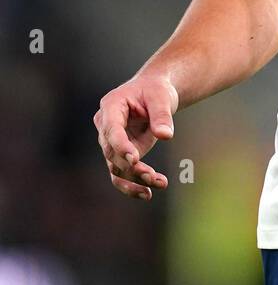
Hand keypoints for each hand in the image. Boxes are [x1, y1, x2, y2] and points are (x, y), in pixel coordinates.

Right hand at [93, 74, 178, 200]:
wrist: (154, 93)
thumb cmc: (155, 90)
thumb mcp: (161, 97)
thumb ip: (162, 115)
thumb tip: (165, 136)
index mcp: (110, 106)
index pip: (111, 129)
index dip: (121, 145)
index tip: (134, 159)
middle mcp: (105, 125)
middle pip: (112, 152)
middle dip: (132, 167)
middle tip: (153, 177)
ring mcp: (111, 141)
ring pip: (116, 167)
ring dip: (135, 179)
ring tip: (160, 184)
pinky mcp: (121, 154)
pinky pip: (121, 173)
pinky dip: (132, 185)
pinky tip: (147, 194)